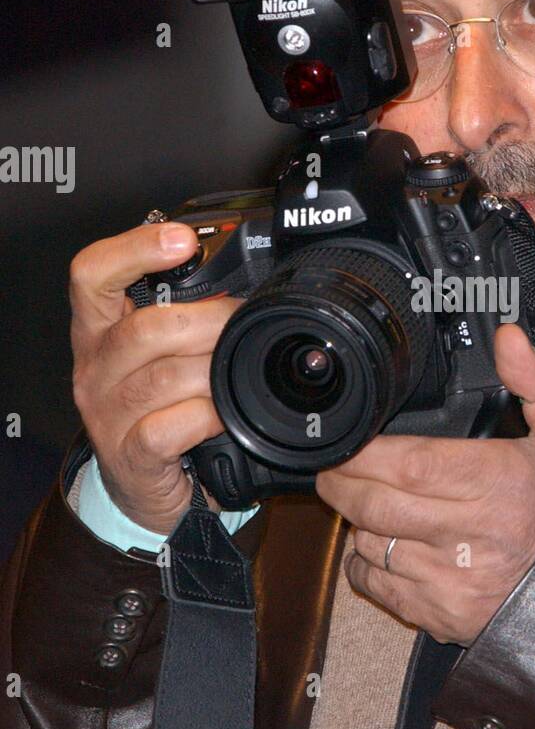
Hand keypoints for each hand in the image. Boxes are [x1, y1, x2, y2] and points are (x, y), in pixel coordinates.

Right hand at [70, 221, 241, 533]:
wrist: (144, 488)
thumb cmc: (161, 410)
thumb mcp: (162, 355)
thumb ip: (186, 316)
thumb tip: (248, 282)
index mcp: (100, 330)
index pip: (92, 274)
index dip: (134, 249)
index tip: (183, 240)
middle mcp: (95, 367)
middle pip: (143, 328)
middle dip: (207, 320)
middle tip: (243, 321)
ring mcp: (108, 413)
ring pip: (161, 378)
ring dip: (213, 370)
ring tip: (240, 368)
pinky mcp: (130, 455)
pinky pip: (167, 428)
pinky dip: (204, 418)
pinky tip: (223, 415)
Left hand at [315, 324, 534, 644]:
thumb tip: (506, 336)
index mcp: (500, 484)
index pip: (410, 464)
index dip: (365, 452)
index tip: (347, 437)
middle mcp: (472, 537)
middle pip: (375, 506)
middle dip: (342, 482)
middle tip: (333, 463)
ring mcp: (454, 583)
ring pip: (370, 544)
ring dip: (357, 520)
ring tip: (367, 499)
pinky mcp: (442, 617)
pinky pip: (378, 586)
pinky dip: (366, 561)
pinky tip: (384, 542)